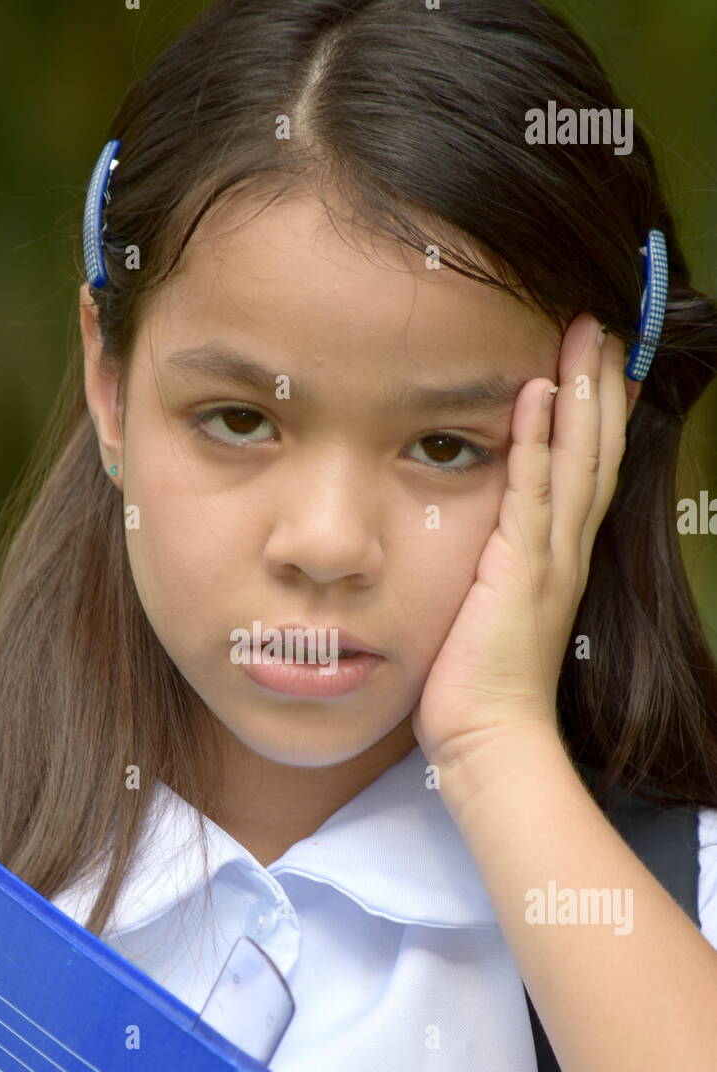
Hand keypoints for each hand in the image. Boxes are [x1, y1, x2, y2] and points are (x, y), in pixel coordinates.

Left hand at [411, 313, 628, 774]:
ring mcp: (549, 559)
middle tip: (599, 325)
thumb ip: (494, 567)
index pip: (587, 471)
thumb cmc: (480, 684)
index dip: (595, 414)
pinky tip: (537, 394)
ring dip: (580, 394)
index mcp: (560, 558)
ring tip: (582, 336)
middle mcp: (566, 551)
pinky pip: (533, 494)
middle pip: (596, 451)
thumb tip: (479, 540)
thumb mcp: (490, 609)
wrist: (490, 739)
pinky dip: (539, 442)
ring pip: (578, 460)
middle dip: (599, 385)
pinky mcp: (520, 571)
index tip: (594, 361)